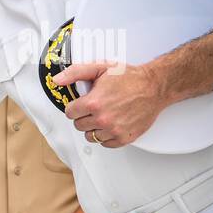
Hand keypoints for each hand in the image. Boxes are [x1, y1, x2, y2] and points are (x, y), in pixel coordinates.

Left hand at [51, 58, 169, 148]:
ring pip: (90, 137)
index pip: (69, 113)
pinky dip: (106, 136)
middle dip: (84, 116)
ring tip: (103, 116)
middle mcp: (103, 119)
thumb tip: (57, 80)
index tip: (83, 103)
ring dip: (94, 127)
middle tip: (95, 108)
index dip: (75, 106)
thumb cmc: (130, 78)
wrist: (155, 87)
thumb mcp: (100, 68)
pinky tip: (111, 124)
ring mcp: (113, 130)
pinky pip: (105, 144)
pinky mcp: (124, 138)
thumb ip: (75, 73)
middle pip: (78, 125)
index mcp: (94, 103)